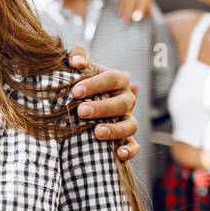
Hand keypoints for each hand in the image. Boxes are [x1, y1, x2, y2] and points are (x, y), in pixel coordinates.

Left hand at [67, 46, 138, 161]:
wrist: (81, 99)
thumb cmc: (81, 80)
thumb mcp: (79, 65)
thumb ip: (78, 56)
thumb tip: (77, 62)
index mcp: (118, 79)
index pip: (113, 78)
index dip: (96, 84)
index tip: (75, 91)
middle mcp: (127, 99)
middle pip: (122, 103)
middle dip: (103, 108)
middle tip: (81, 111)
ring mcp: (128, 119)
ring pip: (130, 125)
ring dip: (115, 130)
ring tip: (96, 133)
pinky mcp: (126, 138)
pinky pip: (134, 145)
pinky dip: (130, 150)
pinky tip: (118, 154)